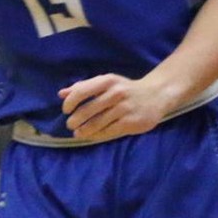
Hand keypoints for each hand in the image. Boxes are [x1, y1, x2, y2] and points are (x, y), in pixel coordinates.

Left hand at [59, 72, 179, 141]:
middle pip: (88, 109)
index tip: (66, 110)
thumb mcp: (106, 82)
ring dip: (84, 130)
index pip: (82, 91)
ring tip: (77, 133)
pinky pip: (110, 131)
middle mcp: (115, 93)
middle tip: (69, 125)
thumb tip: (61, 94)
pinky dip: (97, 135)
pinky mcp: (132, 122)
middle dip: (75, 119)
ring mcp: (125, 109)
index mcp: (106, 81)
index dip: (70, 102)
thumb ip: (83, 87)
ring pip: (98, 123)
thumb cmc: (125, 88)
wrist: (156, 95)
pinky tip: (91, 136)